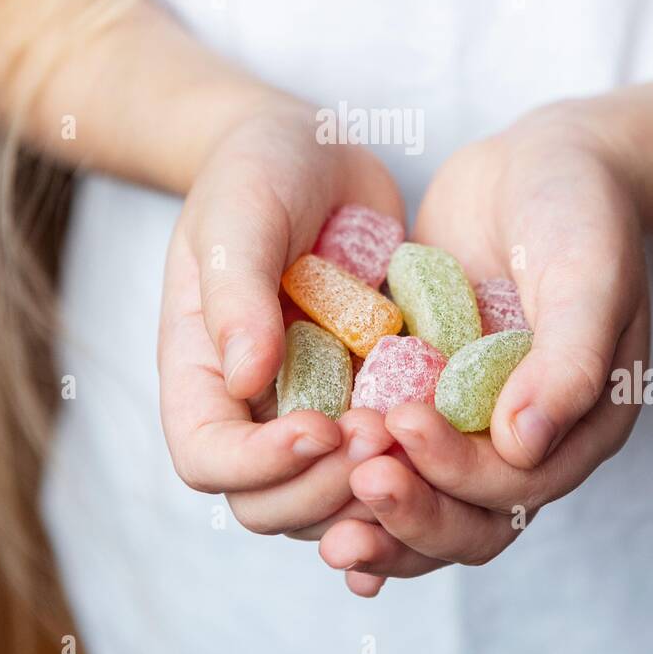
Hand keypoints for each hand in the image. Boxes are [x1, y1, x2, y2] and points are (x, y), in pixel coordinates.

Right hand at [157, 96, 402, 560]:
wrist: (316, 151)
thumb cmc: (257, 172)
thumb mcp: (239, 217)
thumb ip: (238, 295)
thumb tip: (246, 380)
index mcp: (202, 372)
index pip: (207, 458)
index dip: (259, 465)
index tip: (321, 427)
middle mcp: (253, 407)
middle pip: (270, 502)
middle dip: (326, 488)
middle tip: (384, 437)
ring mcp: (313, 408)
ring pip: (333, 499)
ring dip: (374, 490)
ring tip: (418, 438)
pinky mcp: (370, 397)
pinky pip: (387, 462)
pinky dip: (414, 473)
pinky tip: (450, 455)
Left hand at [320, 104, 649, 584]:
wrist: (544, 158)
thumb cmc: (581, 210)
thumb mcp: (588, 277)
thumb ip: (569, 363)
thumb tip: (523, 446)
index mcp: (583, 425)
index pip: (516, 487)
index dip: (457, 472)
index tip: (399, 425)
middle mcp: (530, 436)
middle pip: (468, 515)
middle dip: (411, 507)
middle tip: (354, 475)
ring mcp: (474, 416)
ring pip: (426, 493)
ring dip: (377, 505)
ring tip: (321, 488)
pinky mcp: (429, 388)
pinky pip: (392, 444)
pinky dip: (357, 465)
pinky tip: (305, 473)